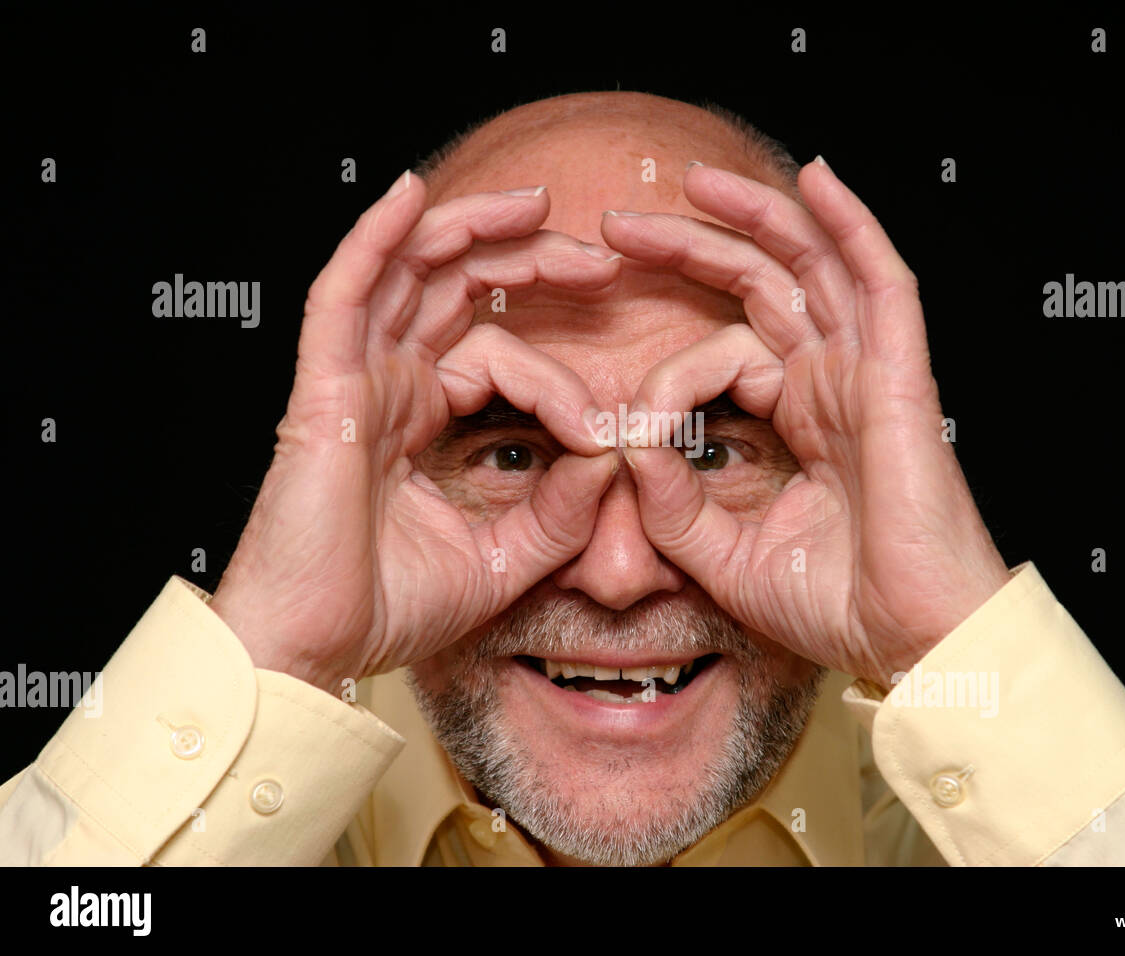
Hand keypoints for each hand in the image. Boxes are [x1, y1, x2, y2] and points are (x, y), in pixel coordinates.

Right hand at [210, 173, 620, 691]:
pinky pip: (344, 295)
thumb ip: (560, 513)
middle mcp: (387, 387)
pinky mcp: (325, 391)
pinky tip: (412, 192)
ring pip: (408, 273)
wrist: (314, 651)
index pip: (498, 356)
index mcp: (419, 418)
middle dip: (528, 259)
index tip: (612, 429)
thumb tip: (613, 457)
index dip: (561, 379)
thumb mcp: (504, 560)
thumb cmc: (389, 610)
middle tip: (599, 254)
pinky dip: (375, 239)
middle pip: (456, 290)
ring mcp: (353, 382)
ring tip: (539, 204)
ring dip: (471, 228)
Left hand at [601, 158, 1010, 687]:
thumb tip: (625, 446)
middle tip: (616, 225)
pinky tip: (817, 178)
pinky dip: (852, 226)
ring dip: (755, 216)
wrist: (910, 641)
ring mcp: (866, 374)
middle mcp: (831, 383)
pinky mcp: (899, 377)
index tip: (610, 426)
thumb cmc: (834, 604)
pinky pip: (881, 283)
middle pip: (760, 284)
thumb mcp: (724, 555)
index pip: (721, 354)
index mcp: (797, 417)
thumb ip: (672, 505)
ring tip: (691, 182)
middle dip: (691, 247)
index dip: (662, 375)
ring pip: (812, 266)